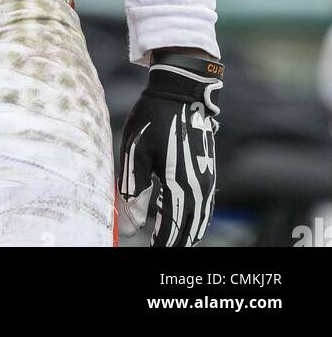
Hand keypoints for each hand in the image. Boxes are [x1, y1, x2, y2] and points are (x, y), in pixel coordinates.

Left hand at [118, 52, 222, 246]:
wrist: (181, 89)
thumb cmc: (153, 118)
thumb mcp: (136, 153)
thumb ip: (133, 192)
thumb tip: (131, 227)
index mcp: (181, 185)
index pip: (173, 230)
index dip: (161, 244)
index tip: (148, 250)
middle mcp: (201, 187)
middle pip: (190, 229)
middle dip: (173, 241)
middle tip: (155, 246)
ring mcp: (208, 179)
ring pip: (200, 219)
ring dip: (184, 231)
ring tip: (165, 237)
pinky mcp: (209, 171)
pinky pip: (205, 205)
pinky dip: (193, 217)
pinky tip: (178, 215)